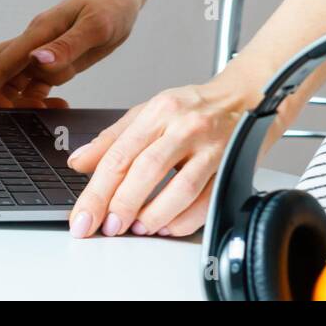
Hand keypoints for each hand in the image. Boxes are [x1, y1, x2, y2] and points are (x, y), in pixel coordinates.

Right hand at [0, 0, 141, 107]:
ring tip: (51, 106)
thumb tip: (37, 60)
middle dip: (1, 97)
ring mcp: (40, 50)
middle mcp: (33, 42)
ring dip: (23, 100)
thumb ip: (67, 46)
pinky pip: (34, 82)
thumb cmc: (111, 5)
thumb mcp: (97, 27)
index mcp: (39, 33)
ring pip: (14, 81)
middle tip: (31, 109)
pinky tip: (58, 102)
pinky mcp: (51, 58)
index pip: (1, 63)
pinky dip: (39, 97)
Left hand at [64, 71, 264, 237]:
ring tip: (138, 227)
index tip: (83, 217)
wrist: (245, 97)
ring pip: (181, 188)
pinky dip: (185, 220)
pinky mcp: (233, 165)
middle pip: (148, 170)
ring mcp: (212, 146)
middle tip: (108, 227)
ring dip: (155, 215)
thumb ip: (112, 139)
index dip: (97, 191)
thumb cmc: (195, 107)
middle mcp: (186, 126)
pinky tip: (169, 226)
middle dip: (123, 205)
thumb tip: (79, 162)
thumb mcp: (149, 112)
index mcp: (160, 111)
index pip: (120, 154)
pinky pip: (207, 201)